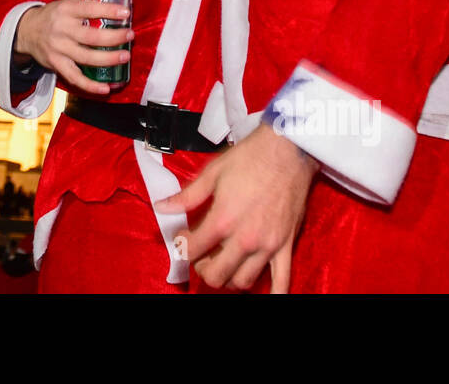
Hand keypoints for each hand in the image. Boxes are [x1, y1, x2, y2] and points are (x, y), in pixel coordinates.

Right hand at [13, 0, 132, 95]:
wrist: (26, 31)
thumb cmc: (53, 16)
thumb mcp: (65, 3)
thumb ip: (86, 2)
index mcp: (66, 10)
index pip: (89, 9)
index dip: (109, 10)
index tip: (126, 12)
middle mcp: (62, 29)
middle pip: (91, 36)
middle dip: (114, 37)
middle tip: (130, 35)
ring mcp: (58, 49)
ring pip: (86, 58)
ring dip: (108, 59)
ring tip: (125, 57)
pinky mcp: (56, 64)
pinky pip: (75, 78)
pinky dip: (91, 85)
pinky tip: (106, 88)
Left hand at [155, 124, 316, 291]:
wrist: (287, 150)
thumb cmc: (249, 158)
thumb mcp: (212, 173)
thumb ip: (186, 196)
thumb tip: (160, 207)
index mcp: (222, 220)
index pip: (192, 249)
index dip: (182, 246)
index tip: (183, 237)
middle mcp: (244, 239)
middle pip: (216, 274)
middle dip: (203, 268)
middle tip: (202, 255)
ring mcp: (267, 246)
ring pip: (243, 281)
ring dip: (230, 278)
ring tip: (225, 263)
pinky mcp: (285, 246)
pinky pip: (283, 280)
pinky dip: (274, 294)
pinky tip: (266, 297)